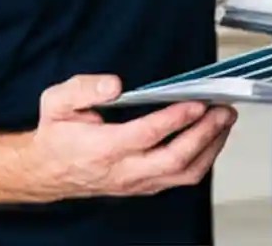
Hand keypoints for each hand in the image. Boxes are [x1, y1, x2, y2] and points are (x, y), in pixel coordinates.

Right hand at [24, 74, 236, 199]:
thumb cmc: (57, 136)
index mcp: (102, 148)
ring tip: (224, 121)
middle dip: (205, 133)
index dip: (174, 119)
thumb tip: (114, 85)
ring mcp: (136, 182)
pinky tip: (211, 138)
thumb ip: (83, 89)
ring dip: (211, 147)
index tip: (196, 103)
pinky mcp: (144, 186)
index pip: (146, 135)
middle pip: (174, 159)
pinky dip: (203, 158)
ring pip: (183, 174)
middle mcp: (123, 170)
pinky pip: (181, 178)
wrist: (46, 171)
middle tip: (222, 111)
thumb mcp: (56, 102)